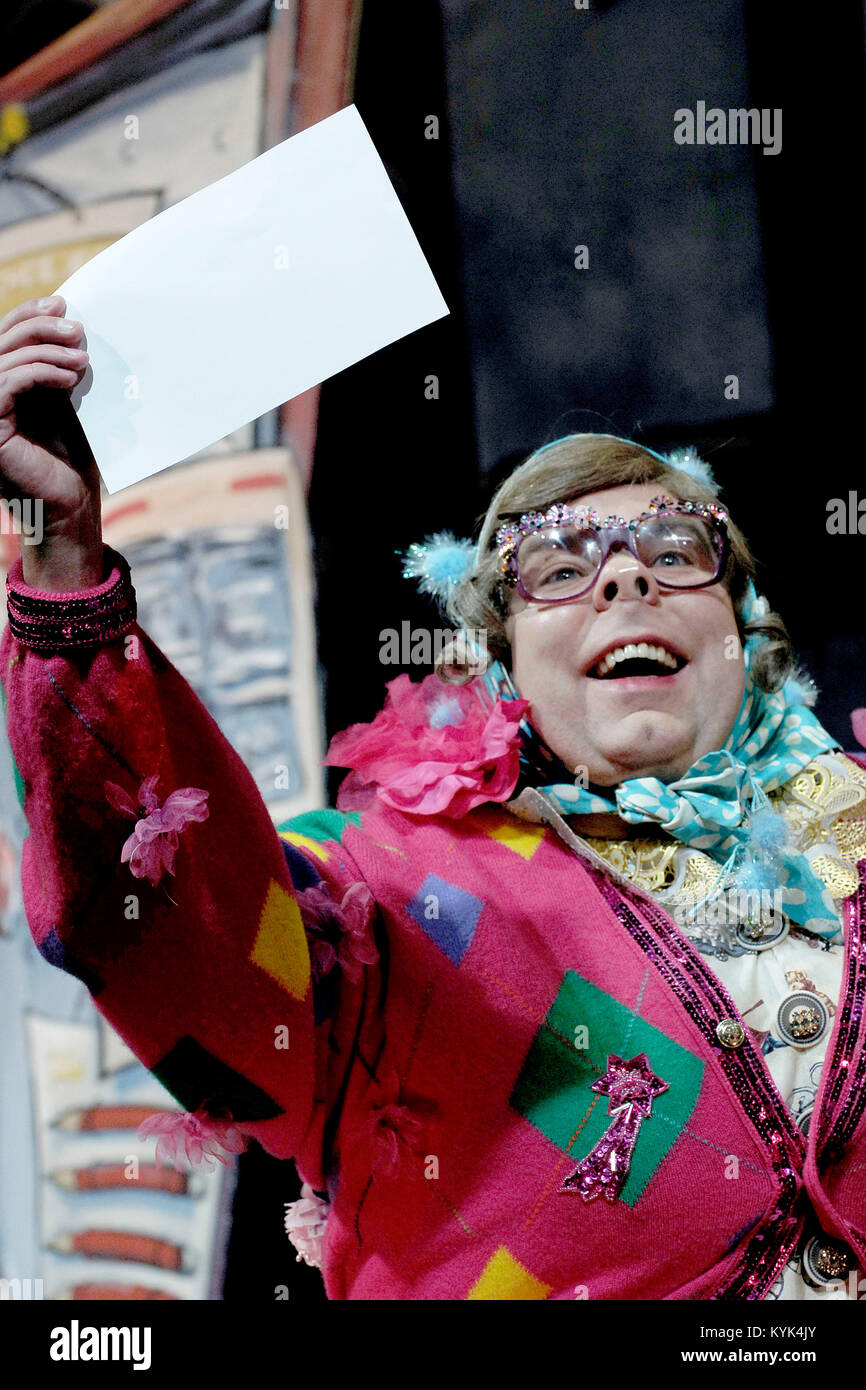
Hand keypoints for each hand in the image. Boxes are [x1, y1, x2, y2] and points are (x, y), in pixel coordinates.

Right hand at [0, 295, 102, 589]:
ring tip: (83, 359)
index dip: (29, 313)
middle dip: (40, 326)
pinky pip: (8, 381)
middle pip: (1, 340)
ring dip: (48, 351)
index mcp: (0, 384)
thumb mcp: (63, 399)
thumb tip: (67, 321)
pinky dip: (41, 372)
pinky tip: (72, 378)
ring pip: (5, 358)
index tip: (64, 303)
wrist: (72, 504)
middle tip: (77, 328)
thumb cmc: (72, 457)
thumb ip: (55, 366)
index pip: (5, 336)